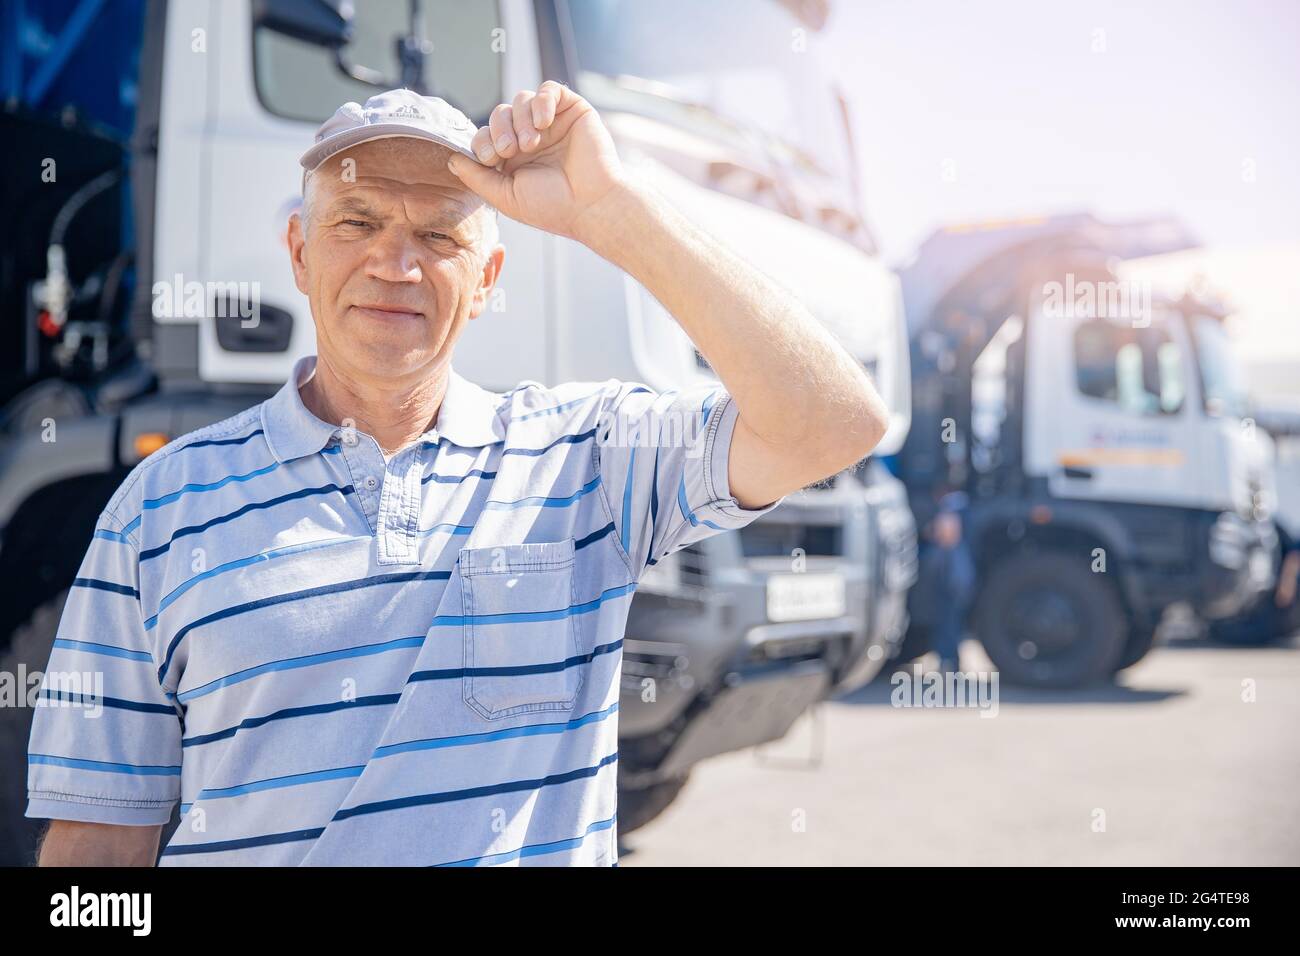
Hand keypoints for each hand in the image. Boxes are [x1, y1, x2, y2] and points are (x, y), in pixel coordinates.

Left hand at [446, 81, 627, 244]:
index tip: (492, 159)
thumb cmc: (553, 207)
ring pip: (521, 100)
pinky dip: (542, 101)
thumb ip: (477, 178)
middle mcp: (530, 138)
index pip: (485, 135)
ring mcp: (551, 123)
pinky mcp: (572, 111)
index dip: (482, 141)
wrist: (591, 205)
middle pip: (500, 113)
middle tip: (510, 151)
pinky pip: (549, 90)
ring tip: (532, 143)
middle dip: (499, 130)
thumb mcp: (505, 197)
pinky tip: (544, 122)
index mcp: (513, 160)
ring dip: (520, 119)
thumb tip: (451, 160)